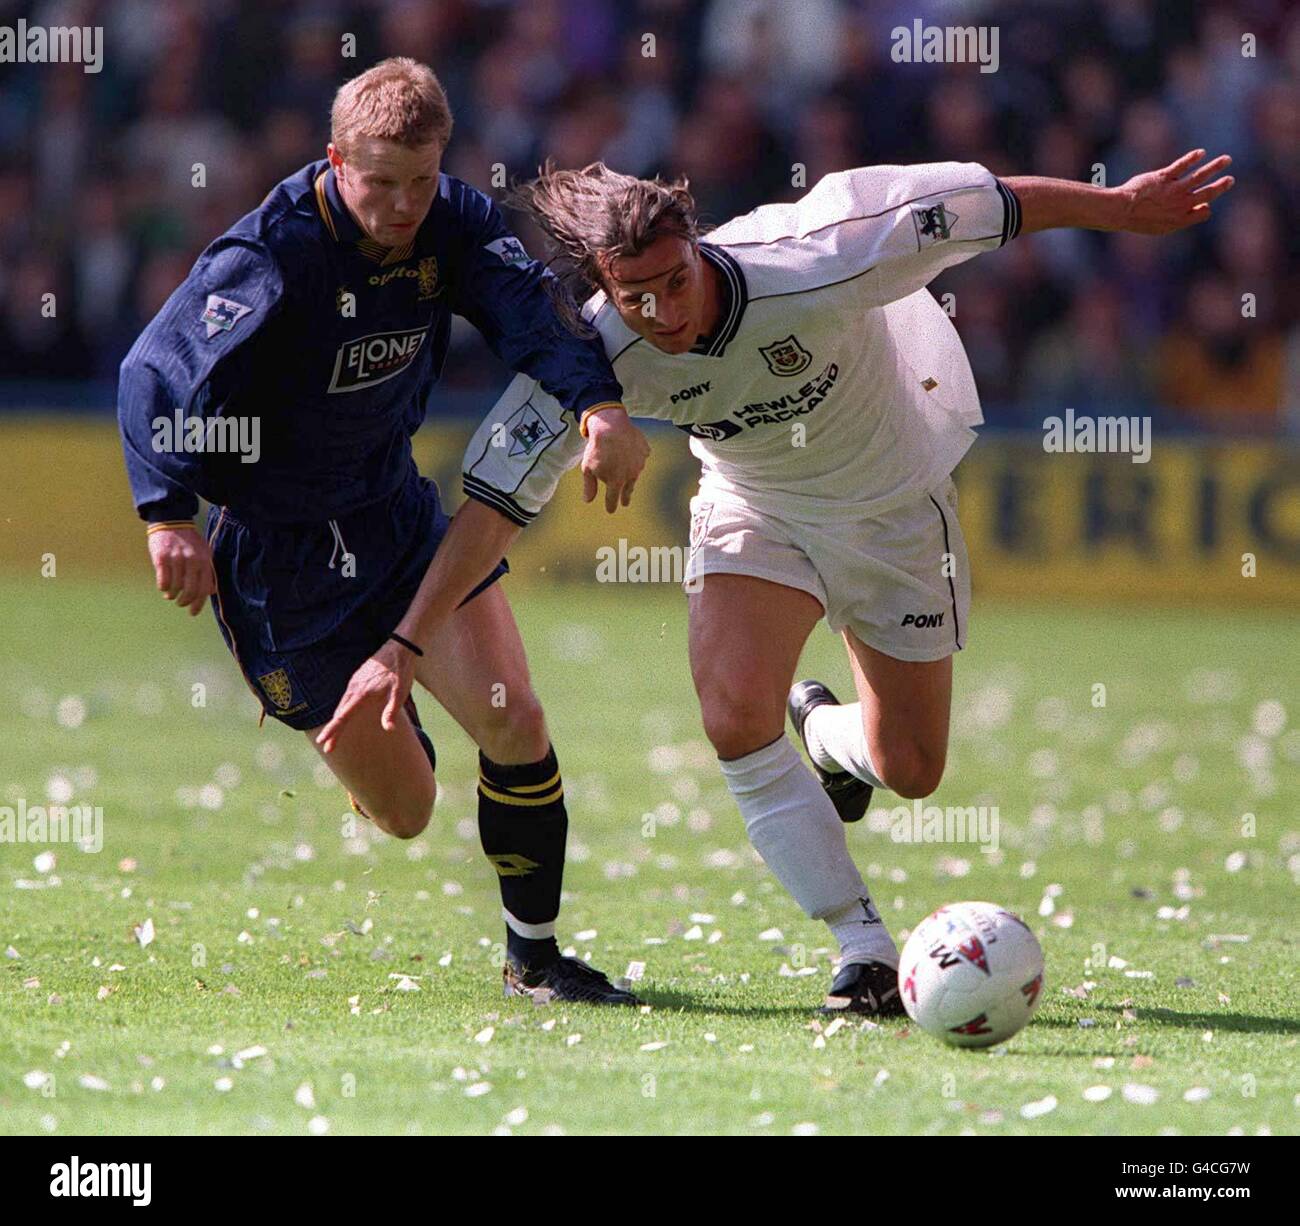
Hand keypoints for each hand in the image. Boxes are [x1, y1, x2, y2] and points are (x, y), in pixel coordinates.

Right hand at [147, 524, 215, 616]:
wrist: (172, 522)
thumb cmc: (190, 541)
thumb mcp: (204, 553)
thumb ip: (208, 572)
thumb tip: (210, 591)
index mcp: (204, 561)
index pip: (204, 588)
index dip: (198, 603)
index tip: (193, 612)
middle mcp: (192, 561)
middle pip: (190, 591)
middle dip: (185, 601)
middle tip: (181, 603)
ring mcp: (176, 559)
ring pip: (175, 588)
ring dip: (172, 595)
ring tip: (170, 595)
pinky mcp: (161, 558)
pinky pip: (162, 581)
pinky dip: (163, 588)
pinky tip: (164, 587)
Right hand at [315, 639, 414, 754]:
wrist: (398, 647)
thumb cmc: (401, 671)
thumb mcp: (400, 693)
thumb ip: (392, 711)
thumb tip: (388, 729)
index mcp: (362, 694)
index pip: (343, 717)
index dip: (333, 731)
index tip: (324, 743)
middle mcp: (354, 688)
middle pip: (339, 713)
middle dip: (332, 730)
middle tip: (327, 746)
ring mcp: (354, 682)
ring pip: (341, 705)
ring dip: (336, 720)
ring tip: (333, 735)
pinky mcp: (357, 678)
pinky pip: (345, 697)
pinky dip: (342, 709)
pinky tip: (343, 715)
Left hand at [580, 405, 650, 512]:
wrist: (611, 426)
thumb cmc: (597, 448)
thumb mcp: (588, 469)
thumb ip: (589, 486)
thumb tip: (588, 501)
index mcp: (616, 482)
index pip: (613, 499)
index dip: (611, 506)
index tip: (611, 510)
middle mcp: (631, 475)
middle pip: (628, 490)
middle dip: (625, 497)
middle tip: (625, 502)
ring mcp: (640, 463)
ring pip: (635, 473)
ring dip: (630, 475)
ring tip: (626, 475)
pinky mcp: (644, 451)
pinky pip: (641, 457)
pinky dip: (636, 457)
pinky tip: (631, 454)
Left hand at [1117, 149, 1233, 234]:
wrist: (1120, 212)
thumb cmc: (1136, 220)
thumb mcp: (1159, 228)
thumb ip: (1177, 220)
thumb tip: (1194, 212)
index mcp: (1180, 219)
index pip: (1203, 212)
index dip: (1206, 207)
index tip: (1205, 204)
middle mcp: (1180, 205)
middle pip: (1208, 193)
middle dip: (1221, 186)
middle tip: (1230, 179)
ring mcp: (1174, 190)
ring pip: (1200, 176)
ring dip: (1216, 167)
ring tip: (1227, 160)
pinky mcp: (1164, 178)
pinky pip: (1182, 165)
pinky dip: (1193, 158)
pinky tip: (1201, 153)